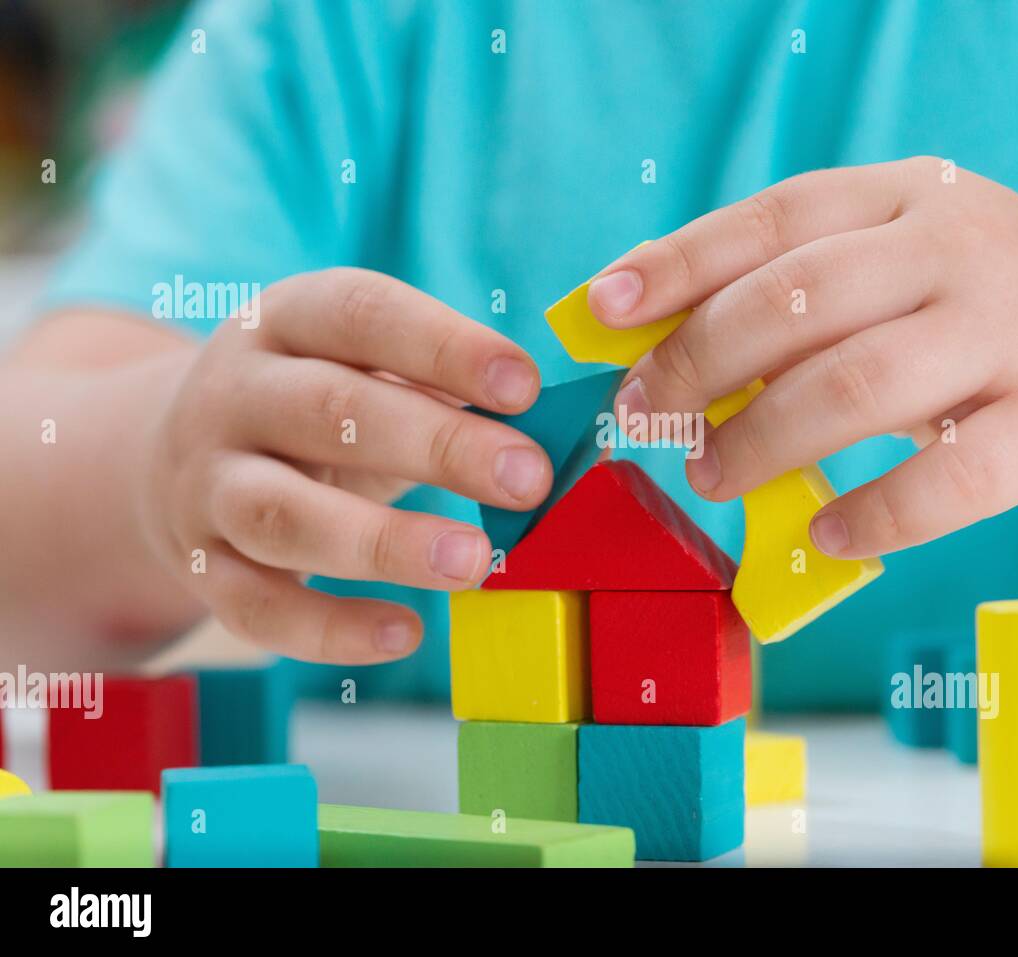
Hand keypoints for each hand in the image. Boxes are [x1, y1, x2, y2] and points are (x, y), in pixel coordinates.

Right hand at [134, 268, 547, 662]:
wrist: (176, 455)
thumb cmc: (319, 409)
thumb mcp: (365, 369)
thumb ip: (450, 389)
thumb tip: (571, 438)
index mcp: (285, 321)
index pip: (361, 314)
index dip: (444, 346)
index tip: (524, 386)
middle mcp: (234, 394)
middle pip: (331, 411)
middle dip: (437, 445)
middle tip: (527, 479)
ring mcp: (206, 483)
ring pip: (284, 514)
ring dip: (384, 542)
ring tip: (473, 563)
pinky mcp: (199, 565)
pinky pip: (257, 607)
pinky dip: (331, 628)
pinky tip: (407, 631)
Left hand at [588, 158, 1017, 559]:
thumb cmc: (999, 331)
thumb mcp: (914, 281)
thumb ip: (814, 305)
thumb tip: (673, 358)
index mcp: (912, 199)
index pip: (774, 217)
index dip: (678, 263)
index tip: (603, 310)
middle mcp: (961, 248)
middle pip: (798, 299)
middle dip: (700, 363)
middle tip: (648, 418)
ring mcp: (1016, 331)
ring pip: (856, 385)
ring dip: (763, 440)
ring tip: (714, 477)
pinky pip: (947, 478)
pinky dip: (874, 515)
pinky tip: (829, 535)